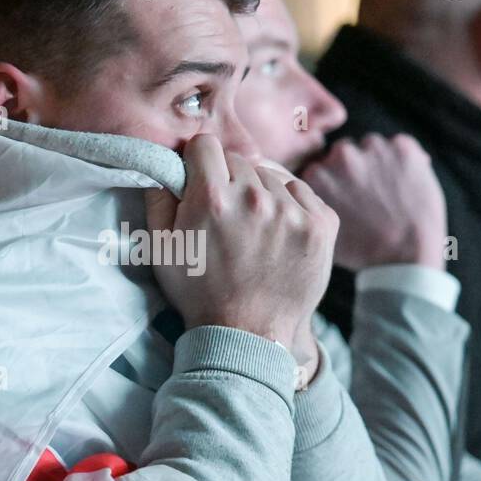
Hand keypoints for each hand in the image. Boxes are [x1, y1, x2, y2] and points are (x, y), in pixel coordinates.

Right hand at [145, 134, 337, 350]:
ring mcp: (293, 210)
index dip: (199, 163)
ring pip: (272, 177)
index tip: (201, 182)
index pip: (206, 145)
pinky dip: (291, 206)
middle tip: (228, 217)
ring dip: (261, 194)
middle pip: (240, 161)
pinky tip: (279, 234)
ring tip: (254, 231)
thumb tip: (163, 165)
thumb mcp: (161, 249)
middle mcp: (255, 197)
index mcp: (212, 197)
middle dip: (230, 181)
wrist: (249, 335)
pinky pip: (303, 192)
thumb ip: (158, 199)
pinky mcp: (321, 224)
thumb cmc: (200, 293)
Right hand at [300, 133, 447, 270]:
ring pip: (373, 146)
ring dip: (379, 162)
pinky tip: (408, 186)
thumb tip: (311, 194)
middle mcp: (341, 156)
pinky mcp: (403, 149)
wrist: (405, 258)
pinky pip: (402, 147)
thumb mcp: (322, 229)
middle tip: (370, 195)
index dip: (336, 180)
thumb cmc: (362, 252)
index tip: (348, 195)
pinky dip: (406, 162)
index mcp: (316, 175)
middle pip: (345, 152)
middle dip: (354, 168)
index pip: (322, 165)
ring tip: (391, 193)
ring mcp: (373, 150)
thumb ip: (314, 203)